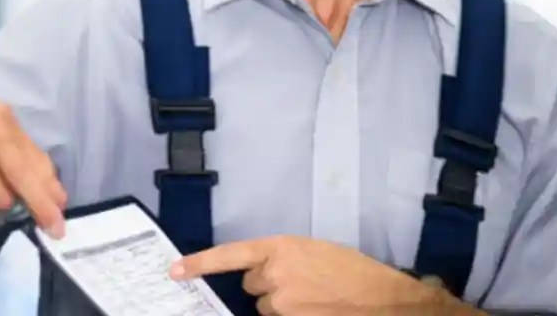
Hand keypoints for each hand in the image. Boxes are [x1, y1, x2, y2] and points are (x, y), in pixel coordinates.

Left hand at [169, 236, 462, 314]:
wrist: (382, 299)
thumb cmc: (354, 271)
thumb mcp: (315, 251)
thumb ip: (285, 258)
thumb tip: (264, 274)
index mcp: (281, 247)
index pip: (231, 255)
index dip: (200, 263)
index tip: (174, 270)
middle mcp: (275, 275)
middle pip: (251, 284)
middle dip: (269, 285)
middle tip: (301, 284)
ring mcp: (281, 304)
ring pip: (265, 307)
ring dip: (281, 304)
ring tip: (313, 300)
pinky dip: (292, 315)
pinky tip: (314, 309)